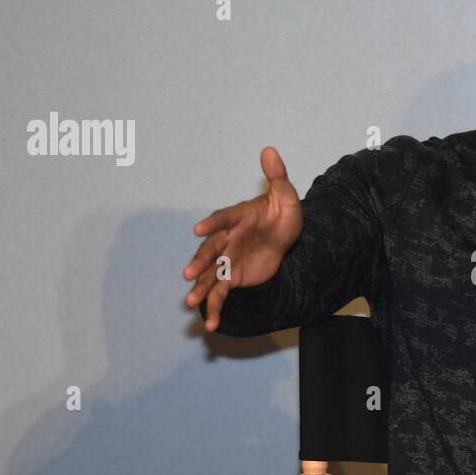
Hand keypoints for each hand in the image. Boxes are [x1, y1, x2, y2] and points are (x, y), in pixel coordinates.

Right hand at [183, 146, 302, 331]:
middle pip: (211, 250)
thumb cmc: (282, 214)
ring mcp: (227, 258)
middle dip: (200, 261)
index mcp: (238, 217)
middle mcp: (227, 238)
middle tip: (189, 273)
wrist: (285, 237)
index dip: (212, 225)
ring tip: (190, 302)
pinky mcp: (233, 276)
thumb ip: (278, 177)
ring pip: (211, 274)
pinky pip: (221, 293)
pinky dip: (215, 308)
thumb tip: (270, 150)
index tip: (200, 231)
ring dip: (200, 287)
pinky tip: (211, 325)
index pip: (223, 219)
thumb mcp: (287, 196)